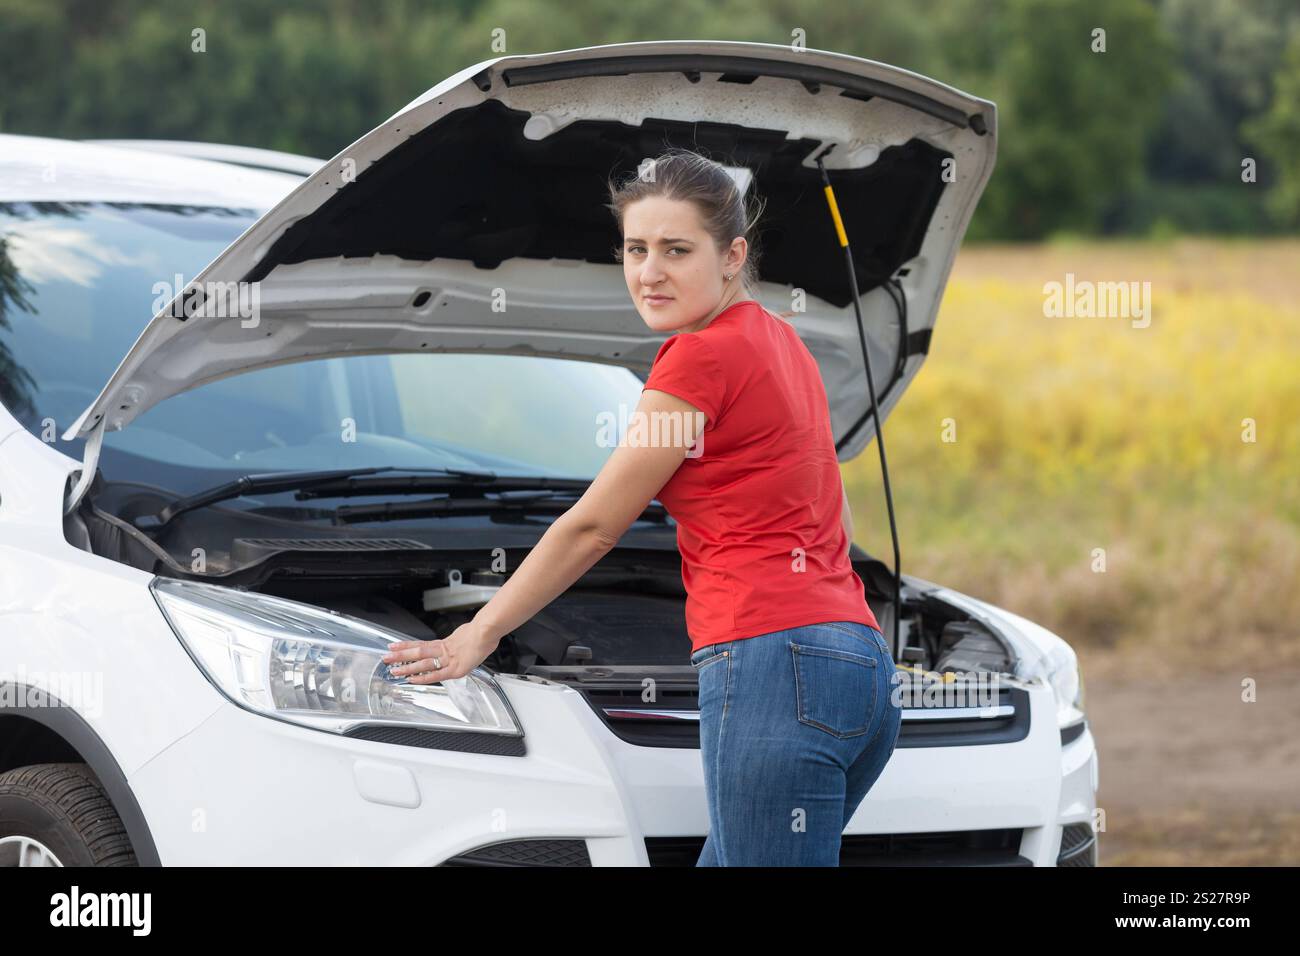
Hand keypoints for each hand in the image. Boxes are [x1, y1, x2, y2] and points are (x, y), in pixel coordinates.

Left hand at [382, 619, 498, 682]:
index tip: (393, 646)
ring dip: (407, 667)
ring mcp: (448, 660)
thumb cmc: (481, 633)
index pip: (420, 644)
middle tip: (386, 657)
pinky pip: (436, 675)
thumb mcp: (464, 634)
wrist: (487, 632)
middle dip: (400, 656)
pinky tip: (413, 679)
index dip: (405, 645)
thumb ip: (457, 642)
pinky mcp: (455, 669)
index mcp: (444, 643)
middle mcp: (443, 650)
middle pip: (417, 652)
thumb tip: (455, 644)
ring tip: (394, 670)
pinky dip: (423, 678)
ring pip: (423, 663)